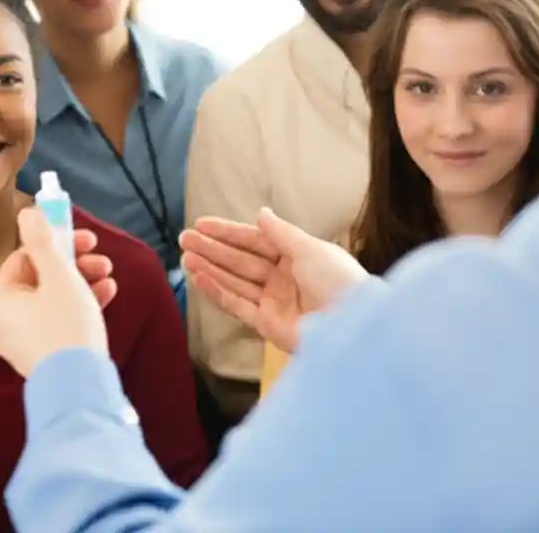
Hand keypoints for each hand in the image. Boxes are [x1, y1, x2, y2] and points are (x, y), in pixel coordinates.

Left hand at [0, 208, 110, 377]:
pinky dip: (79, 306)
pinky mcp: (45, 356)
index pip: (22, 258)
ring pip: (52, 300)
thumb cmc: (66, 327)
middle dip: (73, 263)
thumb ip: (43, 241)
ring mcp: (24, 343)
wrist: (80, 387)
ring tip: (108, 276)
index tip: (82, 237)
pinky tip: (106, 295)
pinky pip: (59, 322)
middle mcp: (4, 323)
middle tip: (99, 256)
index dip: (53, 243)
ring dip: (81, 282)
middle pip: (39, 279)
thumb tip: (27, 212)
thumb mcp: (59, 276)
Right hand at [180, 207, 367, 352]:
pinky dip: (217, 292)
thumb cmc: (339, 281)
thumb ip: (281, 232)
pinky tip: (199, 278)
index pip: (255, 240)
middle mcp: (283, 278)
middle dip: (213, 249)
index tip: (202, 224)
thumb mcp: (310, 248)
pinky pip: (236, 305)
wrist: (353, 325)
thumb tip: (261, 213)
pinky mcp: (266, 324)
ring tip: (186, 256)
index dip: (228, 232)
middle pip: (240, 260)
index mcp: (296, 257)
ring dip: (210, 268)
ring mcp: (273, 302)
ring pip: (234, 281)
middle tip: (185, 238)